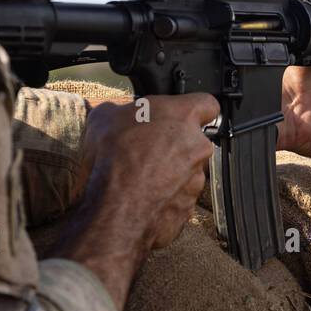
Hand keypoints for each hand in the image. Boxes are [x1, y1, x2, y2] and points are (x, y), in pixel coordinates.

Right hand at [58, 93, 218, 308]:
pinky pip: (179, 198)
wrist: (117, 206)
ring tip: (140, 177)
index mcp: (184, 116)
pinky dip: (166, 197)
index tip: (180, 115)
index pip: (207, 104)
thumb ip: (118, 110)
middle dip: (176, 144)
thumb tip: (112, 113)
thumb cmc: (116, 156)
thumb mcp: (104, 116)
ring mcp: (197, 179)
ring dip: (171, 172)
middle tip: (148, 149)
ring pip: (188, 171)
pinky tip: (143, 197)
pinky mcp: (189, 207)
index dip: (194, 109)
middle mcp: (199, 146)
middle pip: (195, 141)